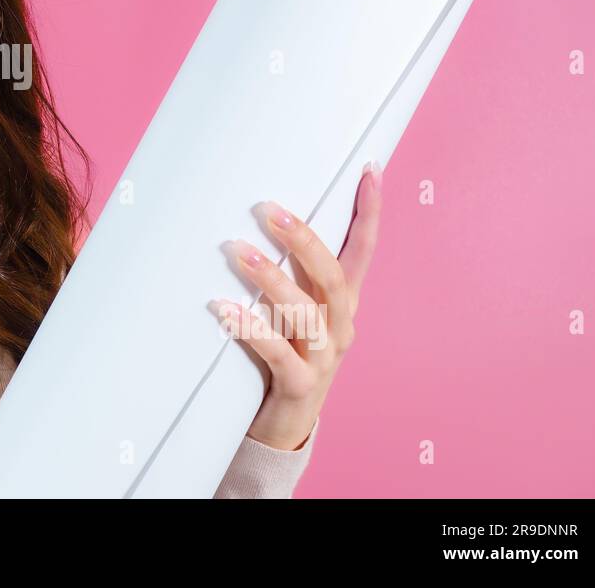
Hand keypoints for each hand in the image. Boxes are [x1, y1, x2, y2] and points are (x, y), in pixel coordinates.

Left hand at [211, 160, 382, 450]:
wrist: (286, 424)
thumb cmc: (283, 353)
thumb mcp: (290, 309)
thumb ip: (284, 271)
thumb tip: (252, 217)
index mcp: (342, 303)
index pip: (362, 250)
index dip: (369, 212)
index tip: (370, 170)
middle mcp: (340, 325)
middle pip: (332, 276)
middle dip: (304, 240)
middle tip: (268, 210)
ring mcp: (324, 357)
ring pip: (305, 313)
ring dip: (270, 278)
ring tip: (237, 251)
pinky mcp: (300, 385)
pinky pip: (277, 353)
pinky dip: (251, 327)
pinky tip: (224, 307)